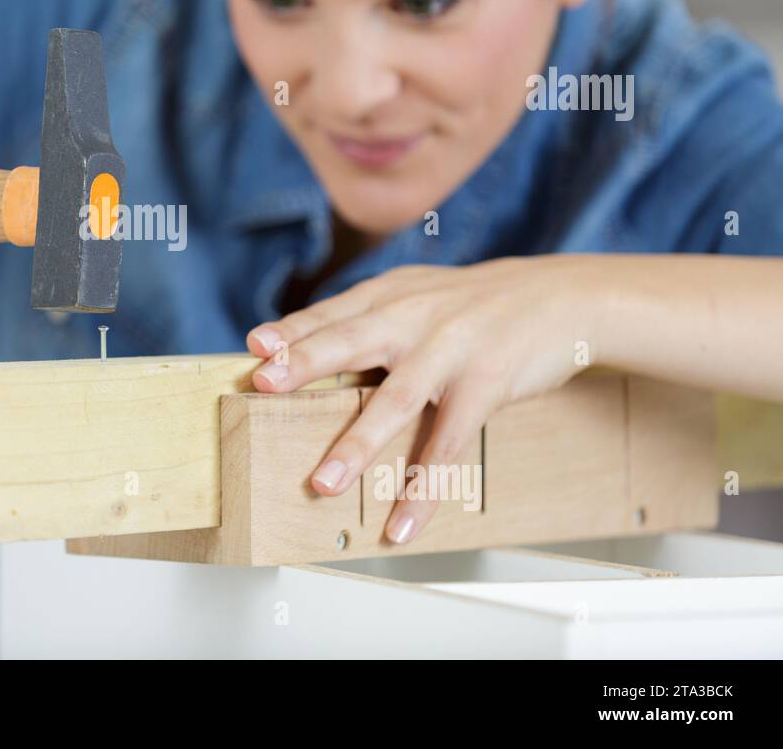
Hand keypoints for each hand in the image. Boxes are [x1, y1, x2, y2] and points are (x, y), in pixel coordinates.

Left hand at [246, 256, 601, 544]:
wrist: (562, 297)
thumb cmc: (477, 304)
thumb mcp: (417, 294)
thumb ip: (366, 317)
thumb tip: (300, 346)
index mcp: (390, 296)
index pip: (331, 314)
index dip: (291, 331)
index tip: (254, 348)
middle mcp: (413, 317)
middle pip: (351, 340)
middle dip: (305, 363)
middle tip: (265, 384)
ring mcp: (449, 351)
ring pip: (395, 400)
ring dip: (356, 445)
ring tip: (322, 483)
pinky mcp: (485, 385)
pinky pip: (448, 445)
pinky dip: (424, 487)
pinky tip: (403, 522)